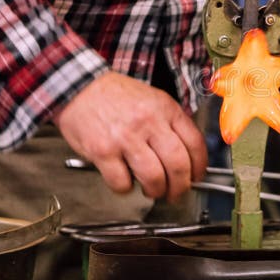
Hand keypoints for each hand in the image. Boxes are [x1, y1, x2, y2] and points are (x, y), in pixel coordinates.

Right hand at [54, 72, 207, 201]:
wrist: (79, 87)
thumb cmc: (116, 96)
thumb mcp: (153, 99)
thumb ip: (170, 124)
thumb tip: (186, 157)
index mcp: (166, 109)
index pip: (195, 143)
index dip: (200, 167)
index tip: (197, 177)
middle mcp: (149, 122)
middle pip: (178, 164)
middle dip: (181, 186)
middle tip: (176, 192)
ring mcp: (126, 137)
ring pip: (154, 177)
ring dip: (156, 191)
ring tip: (152, 190)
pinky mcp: (103, 151)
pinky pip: (122, 182)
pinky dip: (125, 189)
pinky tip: (125, 181)